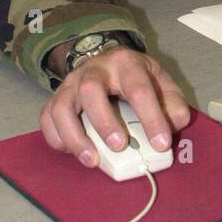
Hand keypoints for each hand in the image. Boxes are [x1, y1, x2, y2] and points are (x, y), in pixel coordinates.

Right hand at [40, 47, 189, 167]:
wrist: (107, 61)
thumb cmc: (136, 77)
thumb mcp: (161, 82)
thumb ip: (173, 103)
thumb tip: (173, 125)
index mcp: (126, 63)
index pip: (139, 89)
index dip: (151, 118)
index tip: (161, 144)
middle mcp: (94, 70)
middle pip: (91, 90)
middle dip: (105, 121)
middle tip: (120, 147)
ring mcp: (71, 83)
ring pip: (62, 106)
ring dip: (76, 136)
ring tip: (93, 160)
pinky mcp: (56, 98)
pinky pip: (47, 118)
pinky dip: (56, 138)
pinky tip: (72, 152)